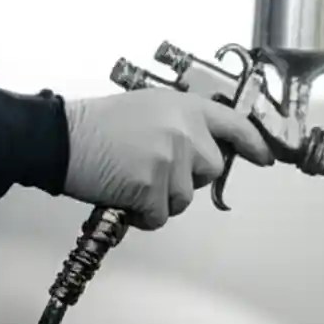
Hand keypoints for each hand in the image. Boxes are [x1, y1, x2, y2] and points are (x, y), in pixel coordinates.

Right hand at [62, 90, 274, 229]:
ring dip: (162, 198)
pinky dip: (144, 215)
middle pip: (211, 170)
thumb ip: (184, 124)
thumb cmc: (100, 125)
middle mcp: (183, 130)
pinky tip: (124, 196)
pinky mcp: (151, 185)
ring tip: (133, 178)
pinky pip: (161, 215)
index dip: (253, 144)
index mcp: (186, 107)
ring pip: (186, 198)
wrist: (59, 138)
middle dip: (187, 177)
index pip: (235, 125)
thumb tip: (208, 149)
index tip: (264, 158)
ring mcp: (169, 158)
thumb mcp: (151, 108)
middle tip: (152, 167)